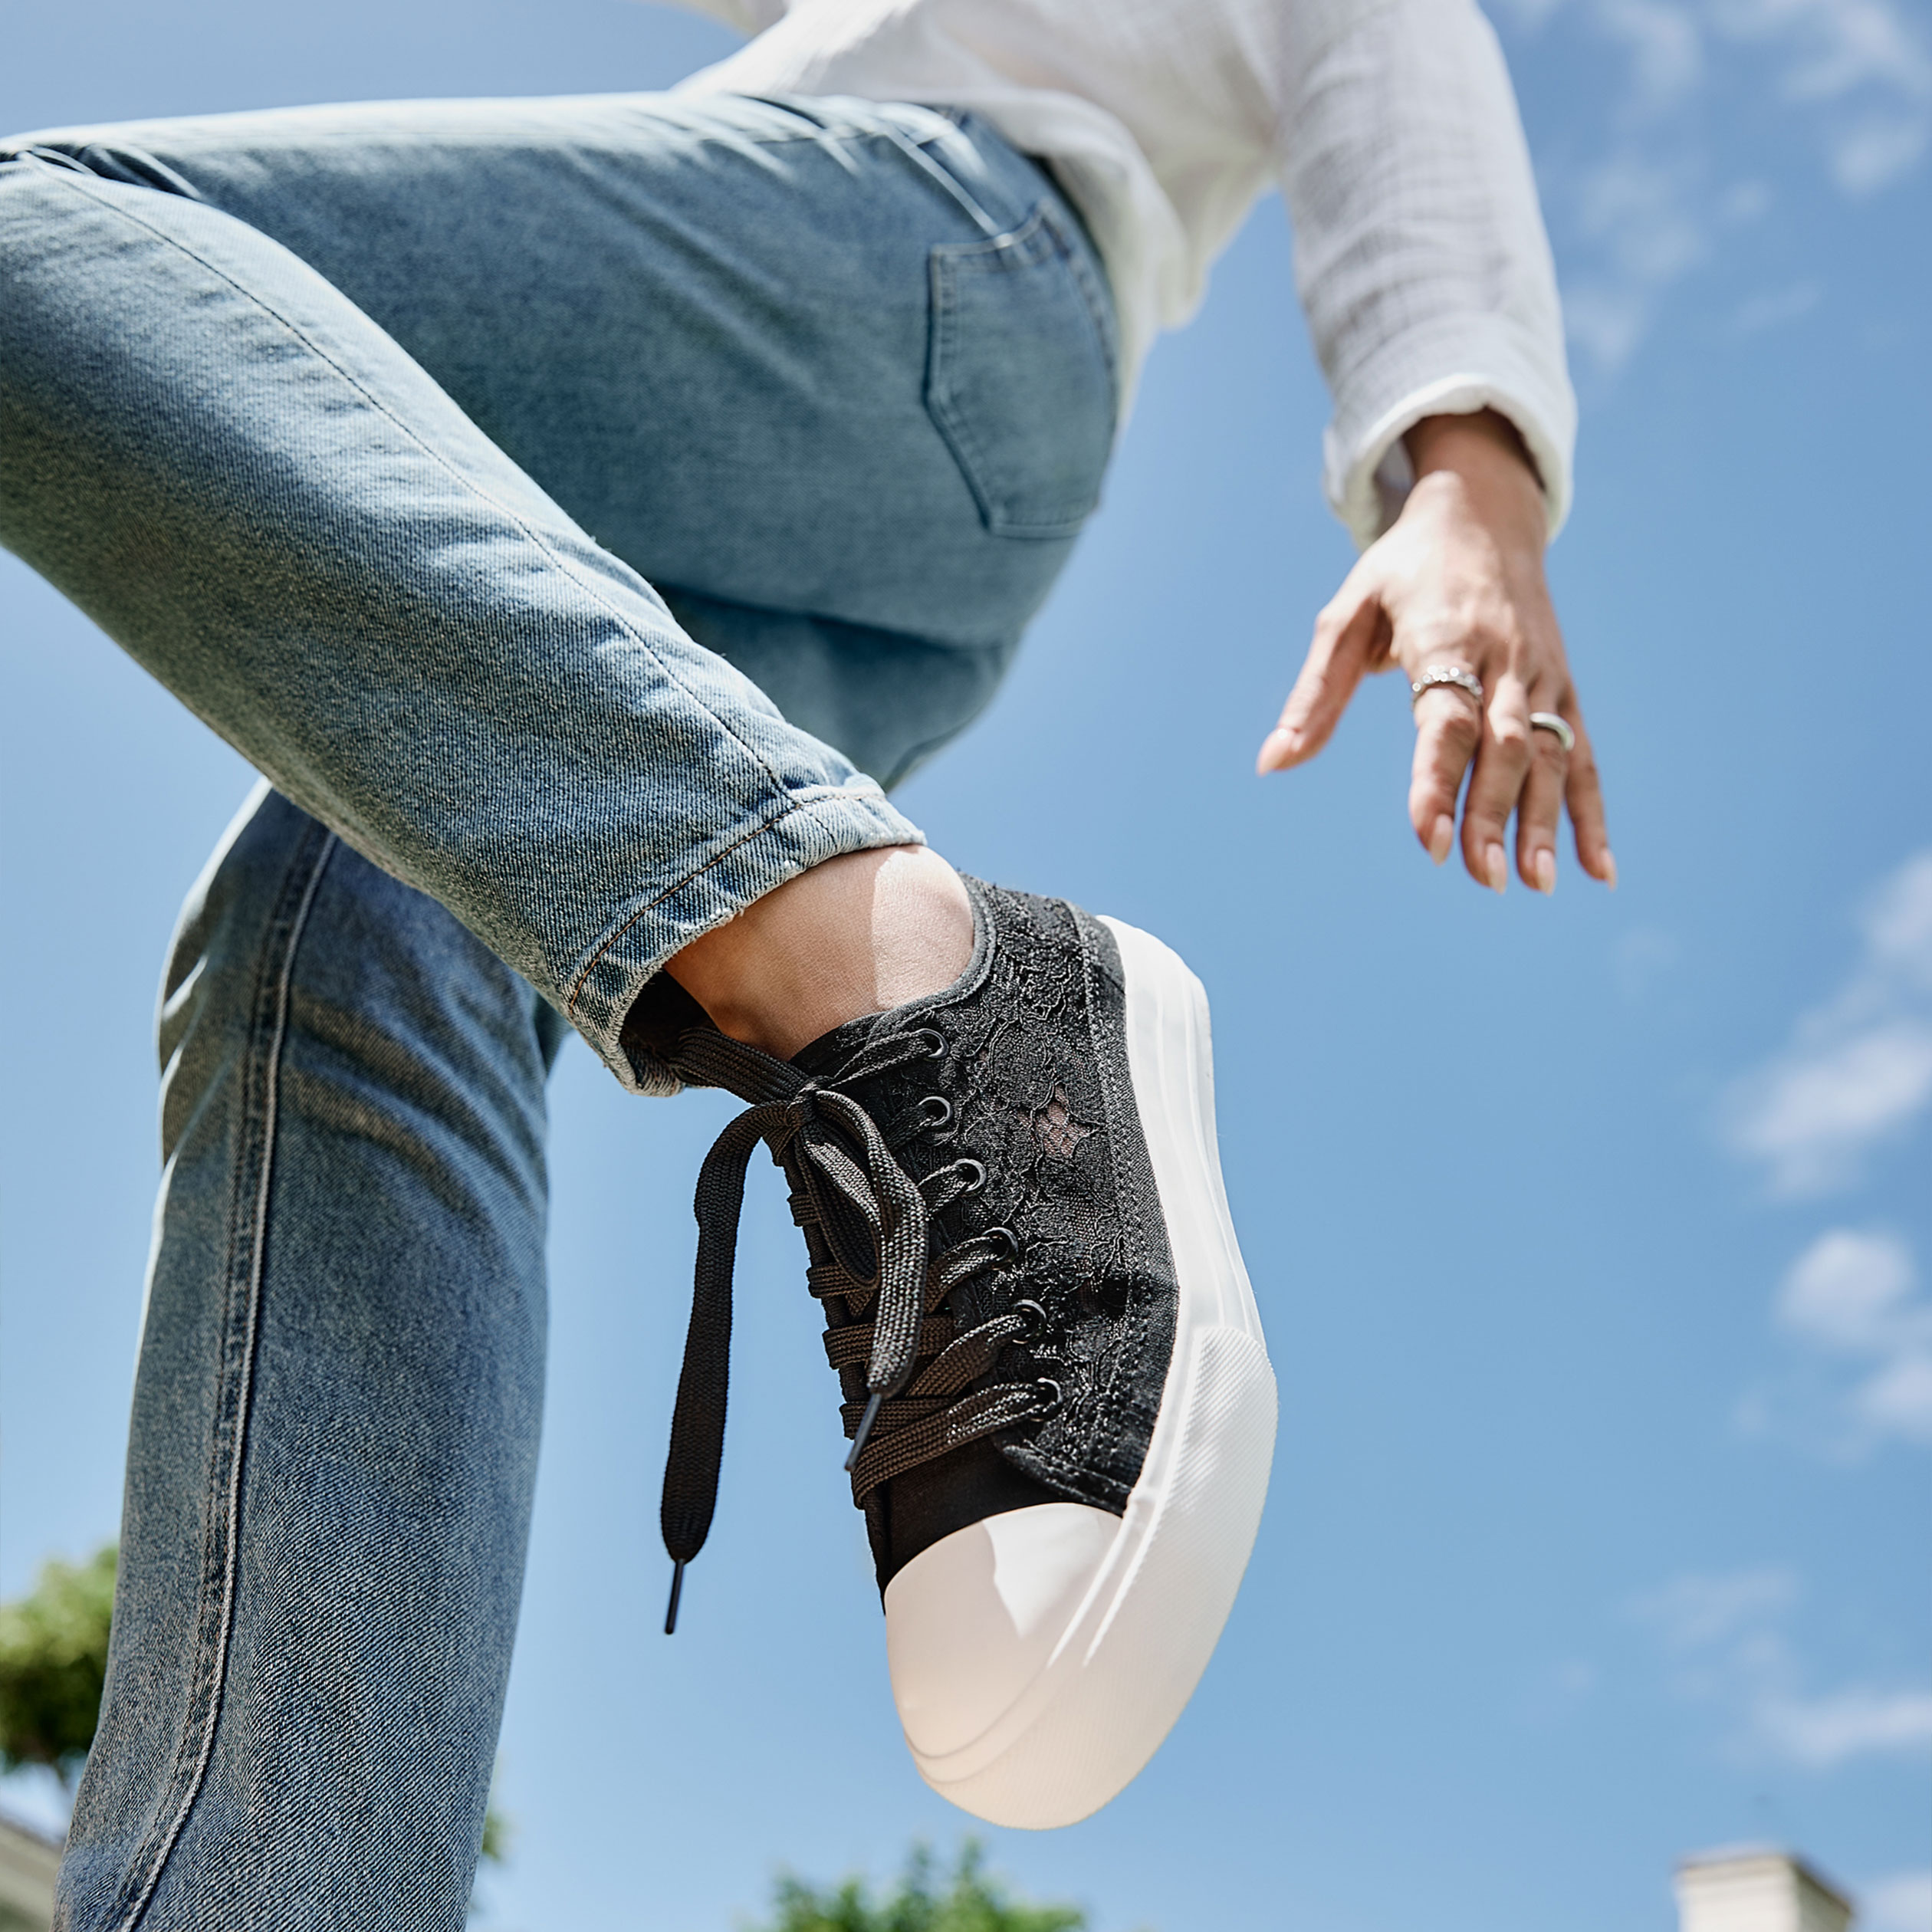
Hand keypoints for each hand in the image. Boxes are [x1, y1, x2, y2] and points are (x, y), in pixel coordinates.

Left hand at [1256, 410, 1613, 894]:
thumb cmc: (1402, 571)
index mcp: (1447, 637)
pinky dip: (1591, 812)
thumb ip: (1314, 693)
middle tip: (1483, 876)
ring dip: (1547, 822)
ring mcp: (1542, 675)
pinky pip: (1581, 755)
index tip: (1431, 842)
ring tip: (1536, 884)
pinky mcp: (1564, 689)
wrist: (1484, 512)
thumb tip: (1271, 763)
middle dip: (1495, 813)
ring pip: (1551, 755)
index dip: (1439, 782)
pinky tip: (1596, 871)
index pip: (1446, 720)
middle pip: (1505, 745)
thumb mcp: (1347, 614)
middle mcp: (1505, 658)